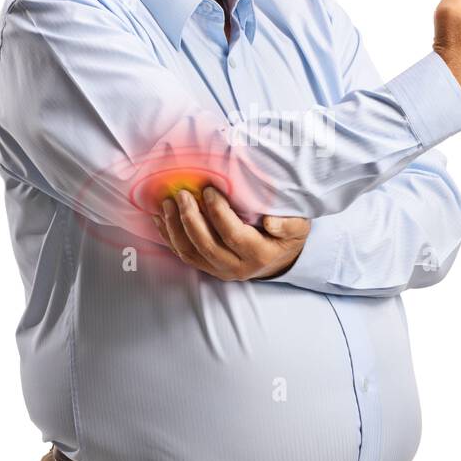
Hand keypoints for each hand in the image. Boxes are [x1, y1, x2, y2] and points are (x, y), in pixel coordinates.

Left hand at [151, 186, 310, 281]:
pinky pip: (184, 255)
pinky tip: (161, 218)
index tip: (208, 190)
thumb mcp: (299, 227)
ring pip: (191, 253)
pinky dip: (169, 237)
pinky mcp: (208, 268)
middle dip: (190, 218)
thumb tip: (270, 222)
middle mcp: (238, 267)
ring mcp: (220, 271)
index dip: (218, 213)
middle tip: (181, 194)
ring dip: (175, 228)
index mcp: (259, 254)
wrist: (281, 258)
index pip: (233, 235)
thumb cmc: (288, 235)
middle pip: (207, 245)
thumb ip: (288, 224)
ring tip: (167, 203)